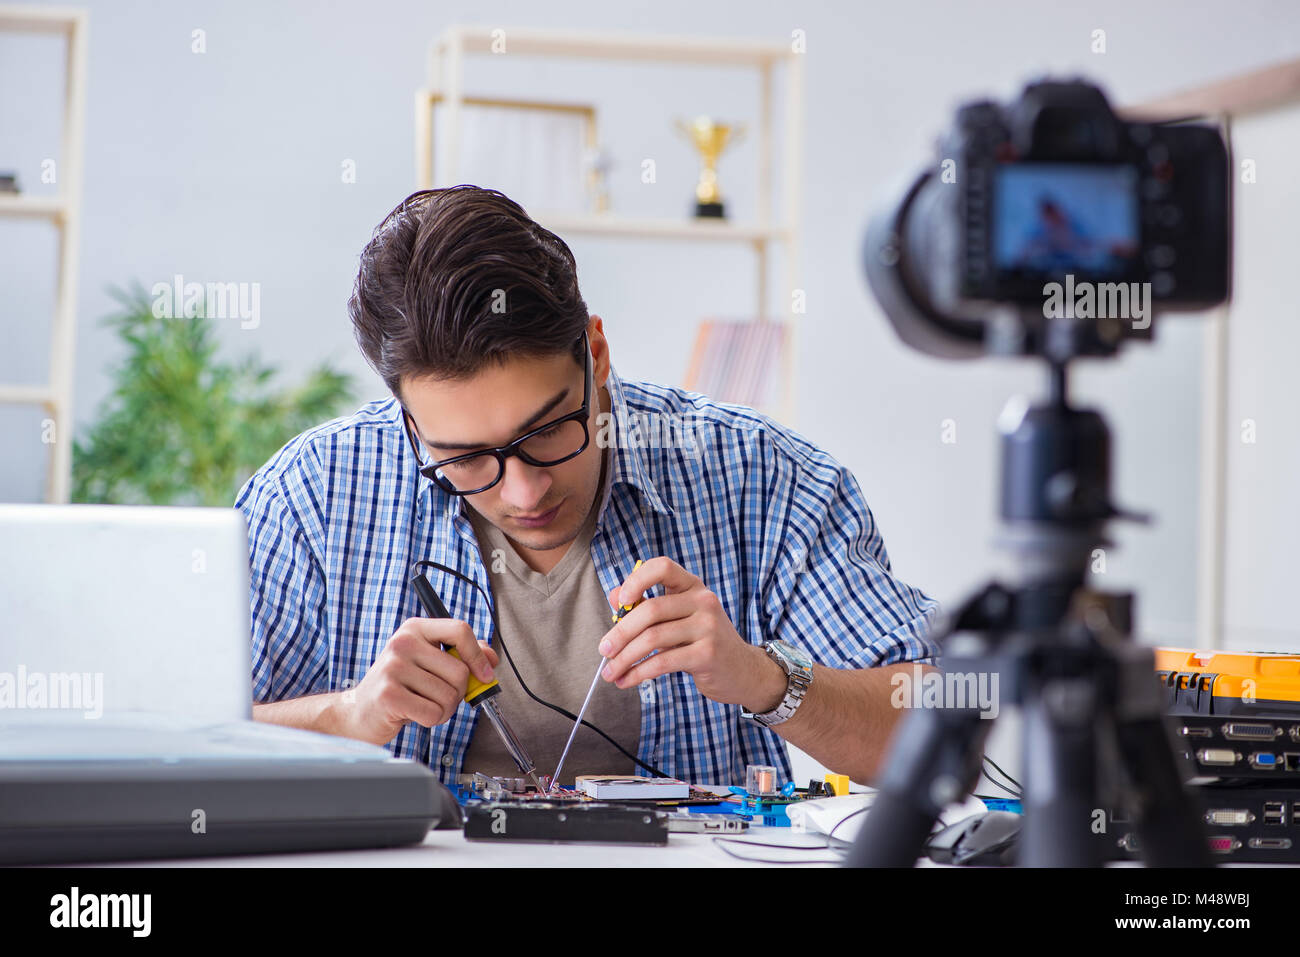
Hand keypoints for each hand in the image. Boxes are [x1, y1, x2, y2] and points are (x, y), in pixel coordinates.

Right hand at [339, 618, 498, 745]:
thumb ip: (461, 655)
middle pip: (459, 671)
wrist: (360, 711)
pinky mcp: (388, 695)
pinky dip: (431, 720)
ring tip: (422, 705)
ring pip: (448, 695)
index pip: (459, 630)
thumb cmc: (400, 686)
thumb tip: (491, 657)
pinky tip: (414, 714)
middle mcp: (402, 643)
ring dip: (444, 709)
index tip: (484, 675)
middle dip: (458, 693)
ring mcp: (393, 668)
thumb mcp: (430, 663)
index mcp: (415, 629)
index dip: (478, 655)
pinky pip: (433, 713)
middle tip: (438, 697)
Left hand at [597, 557, 785, 711]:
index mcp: (692, 586)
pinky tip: (627, 680)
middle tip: (604, 650)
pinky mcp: (708, 654)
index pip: (663, 567)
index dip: (637, 579)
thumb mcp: (678, 619)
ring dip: (625, 658)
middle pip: (651, 610)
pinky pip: (663, 661)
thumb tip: (614, 596)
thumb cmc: (703, 642)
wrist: (743, 670)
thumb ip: (647, 606)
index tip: (620, 601)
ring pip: (653, 638)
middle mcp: (703, 601)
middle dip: (621, 632)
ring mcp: (708, 627)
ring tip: (610, 672)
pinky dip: (639, 672)